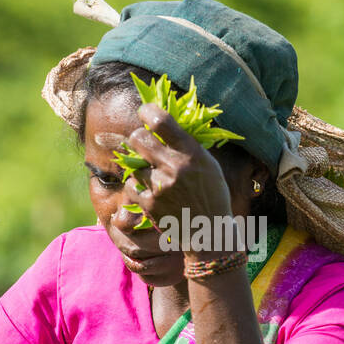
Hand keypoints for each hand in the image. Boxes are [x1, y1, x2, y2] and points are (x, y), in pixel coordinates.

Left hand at [121, 103, 234, 248]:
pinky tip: (150, 192)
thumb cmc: (212, 194)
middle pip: (137, 138)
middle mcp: (175, 167)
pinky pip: (131, 186)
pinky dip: (137, 187)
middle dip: (137, 139)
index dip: (147, 111)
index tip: (144, 112)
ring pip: (132, 165)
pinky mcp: (150, 204)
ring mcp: (160, 186)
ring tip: (154, 177)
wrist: (209, 233)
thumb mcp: (208, 164)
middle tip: (143, 144)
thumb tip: (160, 124)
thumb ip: (186, 146)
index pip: (161, 121)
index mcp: (192, 153)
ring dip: (139, 168)